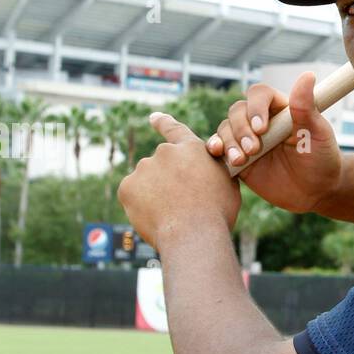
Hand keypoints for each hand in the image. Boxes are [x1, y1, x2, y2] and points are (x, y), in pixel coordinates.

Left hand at [118, 113, 240, 248]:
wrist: (194, 235)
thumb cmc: (216, 214)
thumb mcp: (226, 184)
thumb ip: (212, 170)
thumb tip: (205, 169)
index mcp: (191, 149)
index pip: (174, 130)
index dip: (163, 123)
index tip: (153, 117)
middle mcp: (165, 153)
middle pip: (160, 166)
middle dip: (166, 182)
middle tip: (179, 205)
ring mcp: (144, 168)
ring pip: (146, 182)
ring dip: (154, 195)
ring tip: (171, 216)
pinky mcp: (127, 187)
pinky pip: (132, 196)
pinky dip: (141, 206)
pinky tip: (156, 218)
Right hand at [205, 71, 343, 213]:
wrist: (316, 191)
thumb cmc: (322, 159)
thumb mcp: (318, 133)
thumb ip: (306, 107)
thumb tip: (308, 75)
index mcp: (280, 109)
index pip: (259, 95)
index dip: (256, 108)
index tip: (262, 128)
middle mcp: (260, 120)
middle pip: (237, 111)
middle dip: (241, 129)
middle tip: (254, 149)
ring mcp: (247, 139)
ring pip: (226, 129)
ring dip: (229, 142)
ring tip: (241, 160)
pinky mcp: (239, 159)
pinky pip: (220, 149)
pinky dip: (215, 148)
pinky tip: (219, 153)